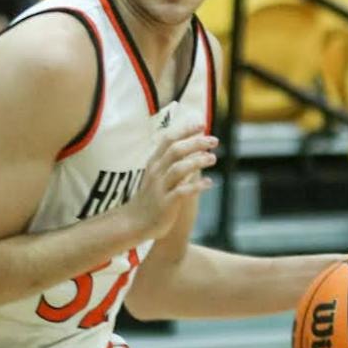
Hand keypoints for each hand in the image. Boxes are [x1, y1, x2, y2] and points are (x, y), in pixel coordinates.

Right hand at [130, 123, 217, 240]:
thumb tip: (194, 151)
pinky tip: (209, 183)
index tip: (201, 124)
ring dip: (197, 161)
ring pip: (179, 169)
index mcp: (154, 163)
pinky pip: (182, 191)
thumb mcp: (157, 176)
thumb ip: (172, 163)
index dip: (185, 131)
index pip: (169, 140)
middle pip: (176, 150)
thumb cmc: (150, 198)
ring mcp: (160, 188)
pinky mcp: (165, 203)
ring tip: (213, 158)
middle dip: (196, 143)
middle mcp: (156, 172)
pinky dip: (196, 186)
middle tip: (214, 140)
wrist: (134, 223)